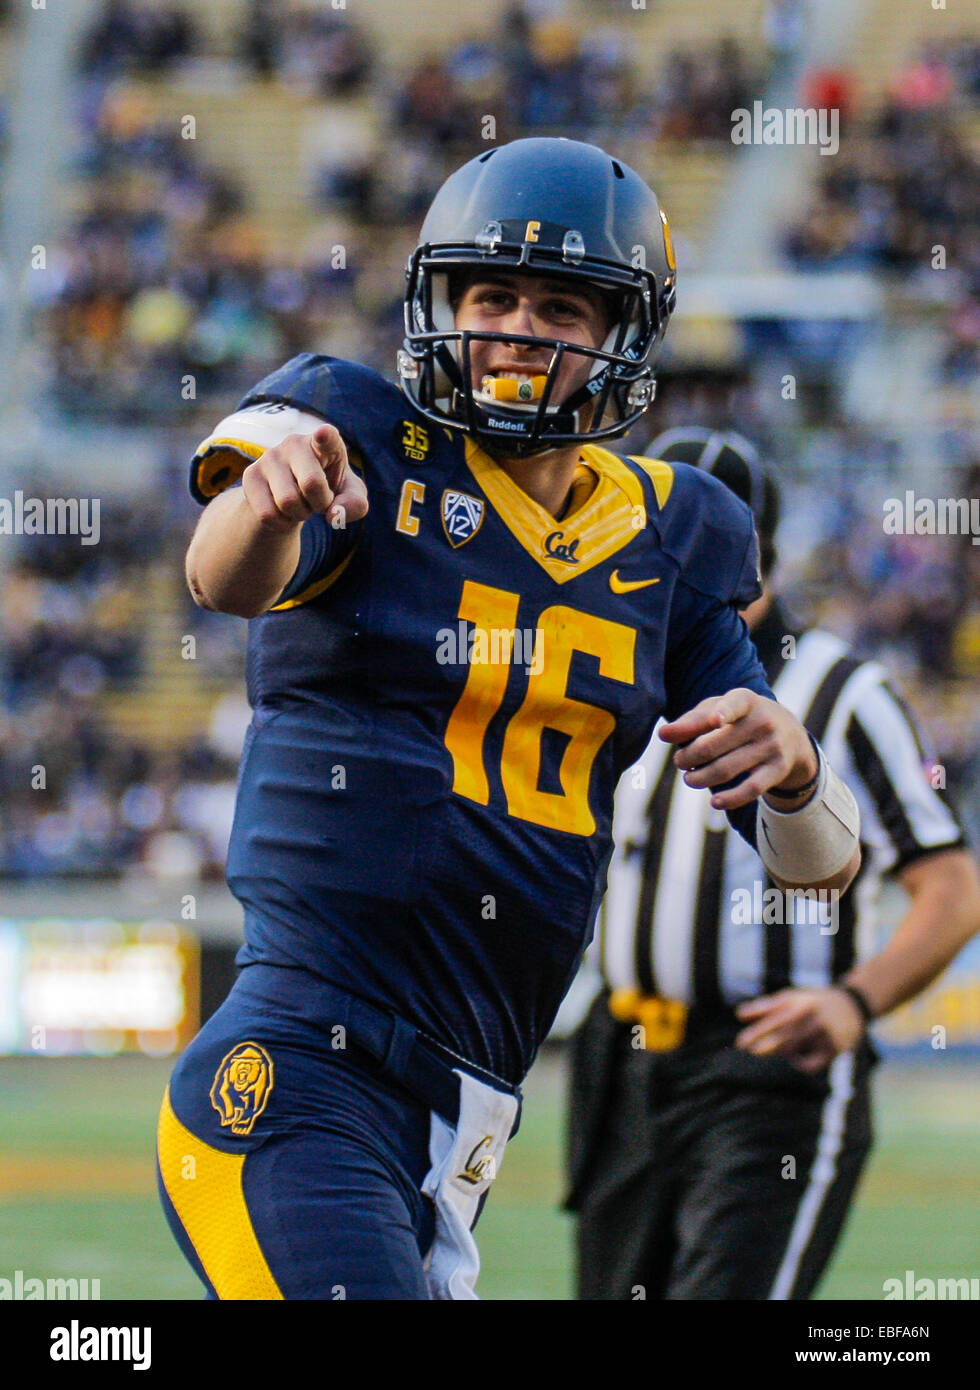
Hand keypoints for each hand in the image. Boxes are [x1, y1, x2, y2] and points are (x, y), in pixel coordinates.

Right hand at [242, 424, 368, 533]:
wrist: (293, 495)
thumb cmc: (329, 489)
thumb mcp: (349, 496)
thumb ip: (354, 504)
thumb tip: (334, 515)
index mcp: (325, 443)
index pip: (327, 437)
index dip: (325, 437)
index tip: (323, 434)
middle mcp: (295, 443)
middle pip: (311, 484)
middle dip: (320, 503)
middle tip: (320, 500)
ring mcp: (269, 457)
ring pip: (287, 502)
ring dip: (300, 514)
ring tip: (301, 503)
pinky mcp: (250, 475)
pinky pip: (267, 513)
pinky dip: (281, 522)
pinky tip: (284, 511)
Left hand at [658, 688, 818, 811]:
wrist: (791, 736)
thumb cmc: (741, 719)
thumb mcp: (721, 709)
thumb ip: (692, 720)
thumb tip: (663, 735)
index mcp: (746, 700)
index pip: (734, 705)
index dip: (724, 712)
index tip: (716, 720)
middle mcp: (763, 721)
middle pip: (713, 745)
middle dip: (689, 757)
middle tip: (680, 761)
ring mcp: (773, 746)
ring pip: (726, 769)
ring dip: (700, 778)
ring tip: (689, 778)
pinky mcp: (778, 770)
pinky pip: (751, 789)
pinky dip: (731, 798)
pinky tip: (715, 802)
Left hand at [735, 987, 864, 1072]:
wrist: (852, 1005)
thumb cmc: (812, 1003)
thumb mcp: (791, 998)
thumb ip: (765, 1007)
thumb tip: (739, 1015)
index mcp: (798, 1002)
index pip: (773, 1019)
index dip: (756, 1032)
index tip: (741, 1044)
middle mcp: (811, 1016)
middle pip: (783, 1036)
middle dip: (764, 1047)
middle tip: (750, 1054)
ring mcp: (824, 1032)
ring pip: (795, 1050)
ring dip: (781, 1054)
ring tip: (775, 1055)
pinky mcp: (835, 1047)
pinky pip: (812, 1063)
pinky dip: (800, 1065)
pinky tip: (795, 1061)